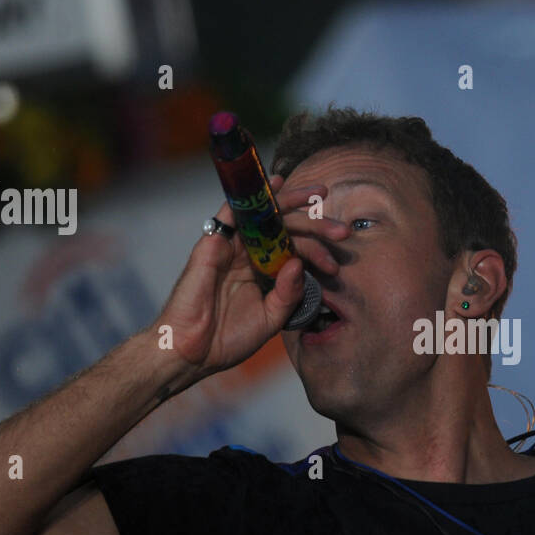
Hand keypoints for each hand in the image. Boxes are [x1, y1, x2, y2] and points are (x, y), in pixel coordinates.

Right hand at [154, 175, 350, 379]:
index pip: (295, 250)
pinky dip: (252, 195)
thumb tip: (299, 263)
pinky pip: (232, 211)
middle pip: (285, 229)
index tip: (336, 265)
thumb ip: (288, 294)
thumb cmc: (227, 340)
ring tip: (320, 193)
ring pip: (264, 214)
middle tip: (342, 230)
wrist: (192, 351)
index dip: (317, 252)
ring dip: (293, 201)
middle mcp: (250, 256)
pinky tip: (276, 183)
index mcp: (264, 274)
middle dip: (316, 226)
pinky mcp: (213, 244)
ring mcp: (231, 247)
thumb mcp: (270, 319)